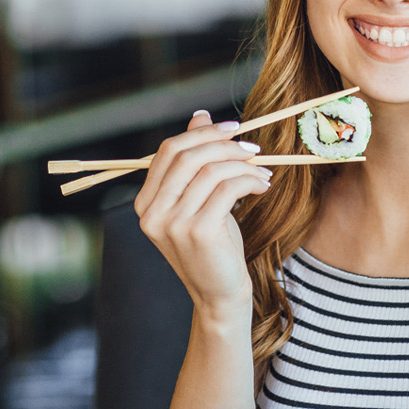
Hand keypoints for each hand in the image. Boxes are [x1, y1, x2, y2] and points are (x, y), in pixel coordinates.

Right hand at [134, 111, 272, 314]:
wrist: (220, 293)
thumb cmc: (213, 245)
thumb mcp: (200, 199)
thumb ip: (195, 161)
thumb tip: (200, 115)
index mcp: (145, 202)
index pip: (168, 150)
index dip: (201, 133)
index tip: (233, 128)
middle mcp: (151, 212)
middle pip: (187, 155)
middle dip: (224, 144)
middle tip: (253, 148)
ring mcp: (172, 223)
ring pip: (210, 170)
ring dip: (243, 165)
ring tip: (262, 172)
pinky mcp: (197, 232)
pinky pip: (227, 189)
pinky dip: (250, 181)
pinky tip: (262, 187)